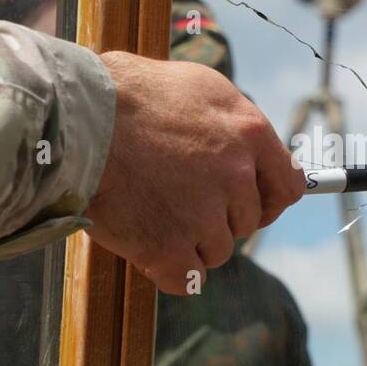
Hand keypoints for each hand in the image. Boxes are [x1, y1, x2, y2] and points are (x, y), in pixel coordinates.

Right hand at [86, 53, 304, 293]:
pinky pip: (186, 279)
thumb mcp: (201, 87)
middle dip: (220, 217)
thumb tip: (254, 150)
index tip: (255, 206)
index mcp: (250, 135)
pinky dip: (170, 270)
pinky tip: (150, 250)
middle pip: (247, 222)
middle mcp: (235, 177)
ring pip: (216, 251)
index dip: (270, 200)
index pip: (288, 187)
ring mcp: (203, 215)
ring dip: (191, 242)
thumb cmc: (132, 93)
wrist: (78, 117)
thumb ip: (235, 124)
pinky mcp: (168, 247)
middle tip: (181, 200)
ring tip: (155, 212)